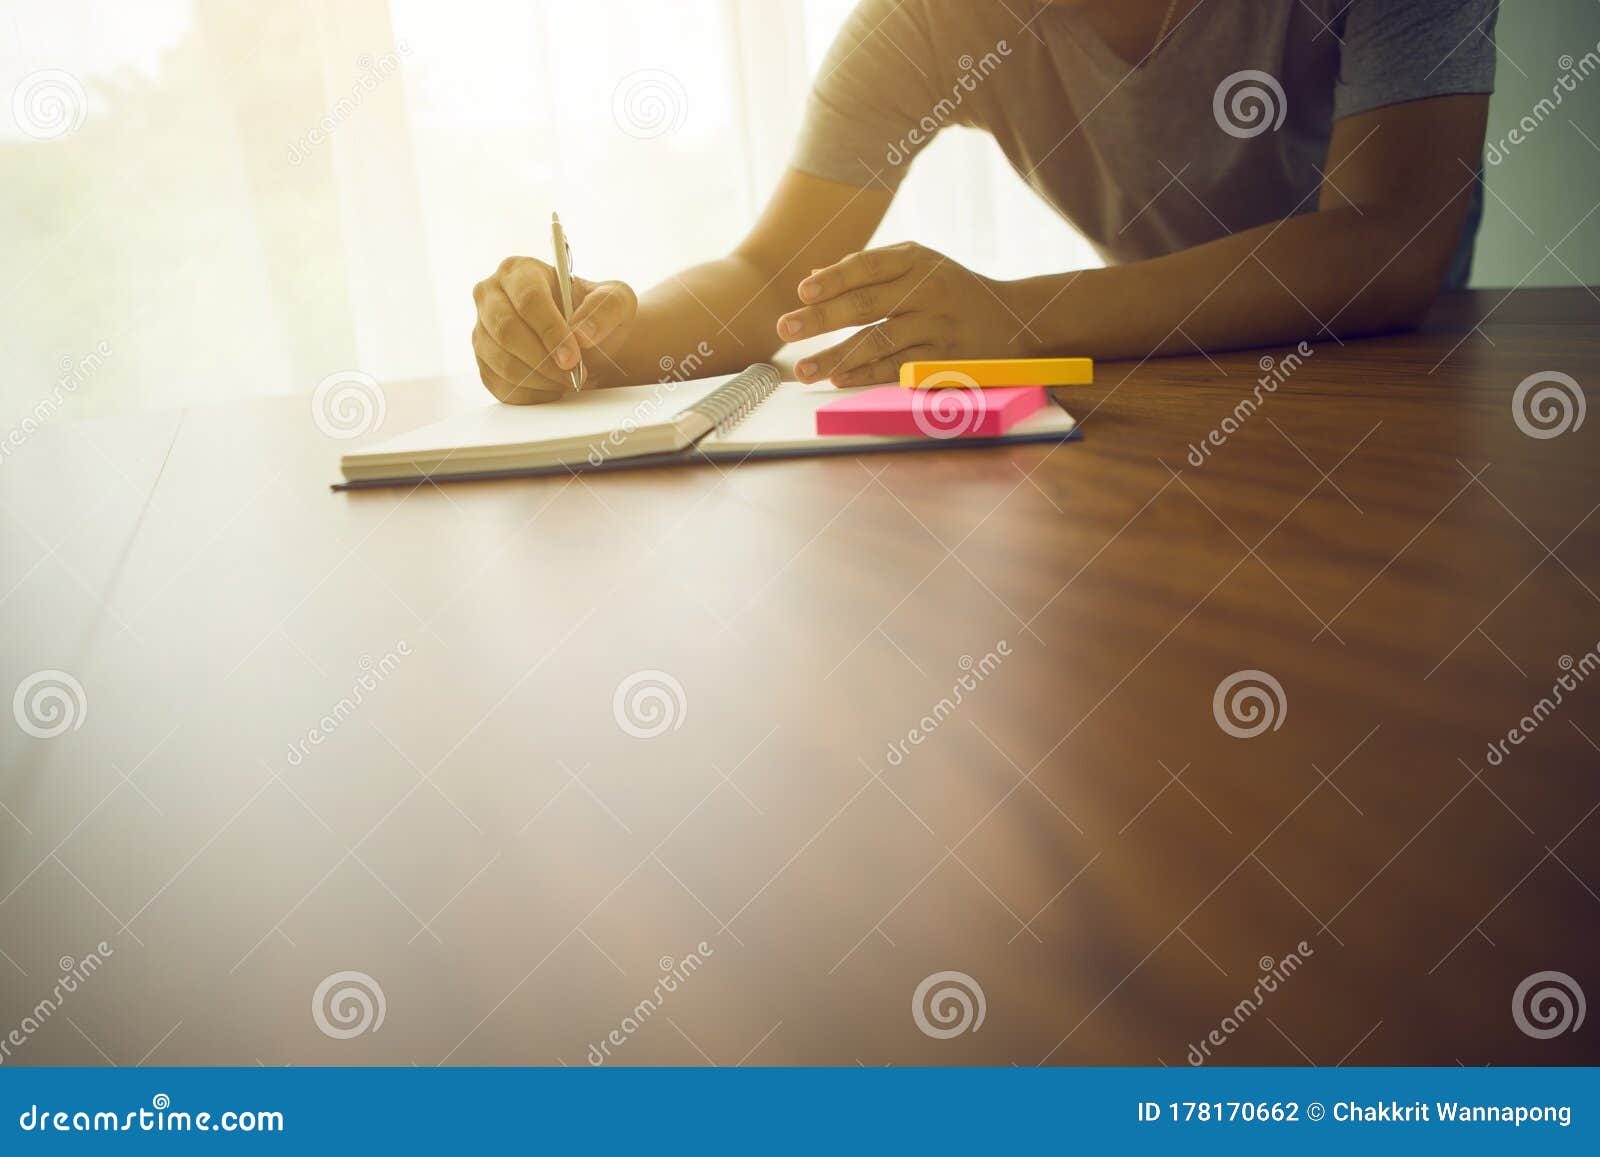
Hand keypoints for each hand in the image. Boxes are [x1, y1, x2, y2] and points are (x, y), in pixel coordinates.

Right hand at [472, 256, 637, 403]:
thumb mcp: (617, 302)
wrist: (587, 342)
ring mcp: (483, 331)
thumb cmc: (596, 314)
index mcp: (519, 271)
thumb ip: (605, 310)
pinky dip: (533, 393)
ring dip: (542, 379)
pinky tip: (553, 386)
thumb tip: (581, 334)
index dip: (551, 331)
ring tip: (569, 380)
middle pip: (507, 331)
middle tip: (575, 375)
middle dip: (545, 360)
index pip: (528, 299)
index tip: (573, 357)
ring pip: (503, 362)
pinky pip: (502, 386)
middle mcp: (491, 296)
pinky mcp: (484, 363)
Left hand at [776, 242, 1026, 386]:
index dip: (834, 280)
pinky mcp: (946, 360)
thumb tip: (813, 277)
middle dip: (822, 318)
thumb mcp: (917, 266)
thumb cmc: (951, 289)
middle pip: (868, 304)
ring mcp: (938, 327)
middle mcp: (928, 291)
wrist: (1012, 318)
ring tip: (804, 369)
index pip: (868, 268)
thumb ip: (867, 269)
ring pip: (880, 342)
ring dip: (837, 356)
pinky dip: (867, 374)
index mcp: (917, 262)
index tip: (802, 292)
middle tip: (786, 329)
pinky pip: (899, 369)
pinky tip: (840, 379)